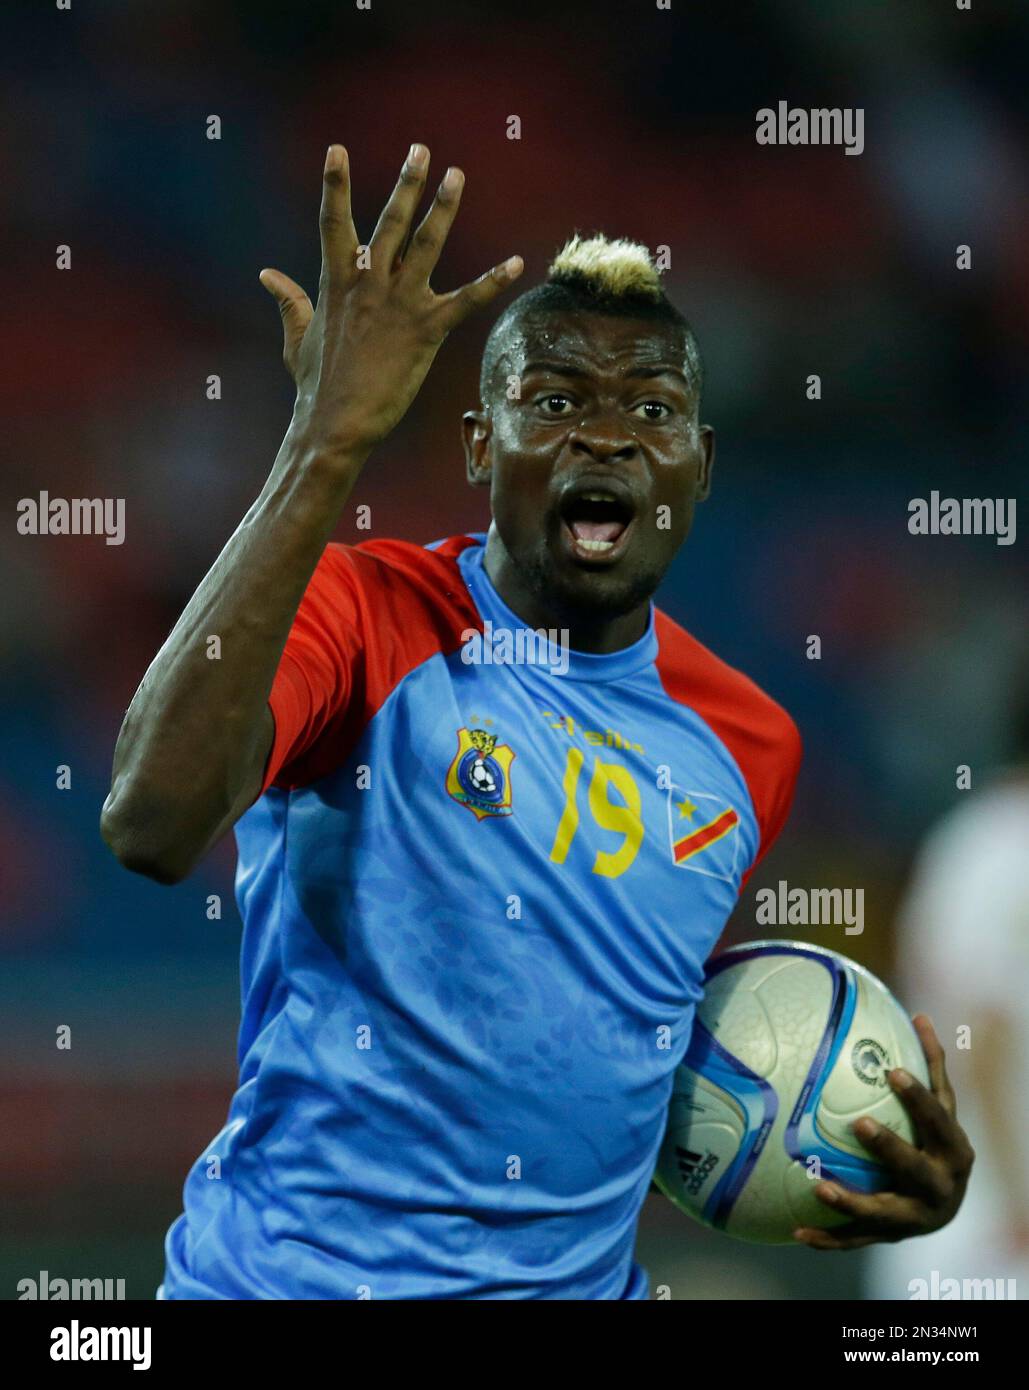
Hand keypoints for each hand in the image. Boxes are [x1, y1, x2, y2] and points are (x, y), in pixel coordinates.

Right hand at [260, 143, 522, 457]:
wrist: (335, 422)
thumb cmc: (315, 385)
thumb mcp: (296, 337)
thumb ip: (290, 301)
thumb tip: (268, 275)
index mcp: (337, 282)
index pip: (334, 222)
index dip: (335, 184)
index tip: (336, 150)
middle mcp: (369, 284)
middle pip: (390, 222)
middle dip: (407, 184)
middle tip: (421, 150)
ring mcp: (399, 304)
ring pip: (426, 244)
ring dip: (444, 208)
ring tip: (456, 175)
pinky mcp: (426, 329)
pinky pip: (466, 300)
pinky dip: (493, 281)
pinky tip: (516, 263)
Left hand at [795, 1014, 974, 1250]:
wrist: (944, 1206)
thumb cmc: (937, 1142)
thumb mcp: (941, 1110)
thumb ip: (932, 1067)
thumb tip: (920, 1014)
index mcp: (953, 1150)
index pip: (939, 1120)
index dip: (919, 1098)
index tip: (892, 1071)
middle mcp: (940, 1188)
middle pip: (917, 1170)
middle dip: (891, 1149)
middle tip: (859, 1123)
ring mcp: (915, 1218)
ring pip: (884, 1214)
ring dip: (853, 1202)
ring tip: (820, 1186)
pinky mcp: (889, 1238)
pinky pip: (856, 1240)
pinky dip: (828, 1239)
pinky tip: (797, 1232)